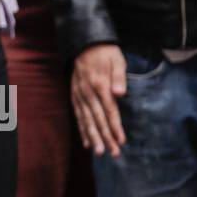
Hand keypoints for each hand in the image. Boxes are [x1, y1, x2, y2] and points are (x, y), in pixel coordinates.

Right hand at [71, 43, 126, 157]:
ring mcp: (79, 94)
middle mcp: (87, 91)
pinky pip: (77, 114)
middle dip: (105, 137)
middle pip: (97, 118)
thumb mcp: (117, 60)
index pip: (109, 110)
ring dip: (93, 136)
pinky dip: (82, 128)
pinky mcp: (74, 94)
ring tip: (99, 152)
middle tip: (112, 153)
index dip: (115, 126)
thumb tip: (119, 93)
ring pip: (85, 119)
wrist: (85, 43)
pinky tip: (86, 142)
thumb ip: (118, 77)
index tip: (121, 141)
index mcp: (99, 84)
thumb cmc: (106, 52)